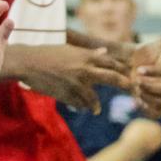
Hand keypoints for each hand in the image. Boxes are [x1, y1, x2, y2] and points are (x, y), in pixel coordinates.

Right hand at [12, 43, 132, 110]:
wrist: (29, 63)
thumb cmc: (49, 53)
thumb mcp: (71, 50)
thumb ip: (89, 53)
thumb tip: (103, 52)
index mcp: (88, 57)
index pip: (112, 63)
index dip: (123, 70)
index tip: (131, 75)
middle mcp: (86, 69)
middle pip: (112, 78)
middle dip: (125, 84)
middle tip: (132, 90)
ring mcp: (76, 84)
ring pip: (93, 97)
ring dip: (95, 105)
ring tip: (96, 110)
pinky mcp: (66, 95)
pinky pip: (78, 104)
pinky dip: (81, 107)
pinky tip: (82, 110)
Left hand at [127, 33, 160, 116]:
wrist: (127, 67)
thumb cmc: (144, 54)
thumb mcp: (158, 45)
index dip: (158, 71)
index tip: (139, 69)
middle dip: (153, 86)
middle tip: (137, 81)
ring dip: (147, 95)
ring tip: (135, 86)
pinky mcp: (158, 107)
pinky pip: (156, 113)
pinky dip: (146, 107)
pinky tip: (135, 99)